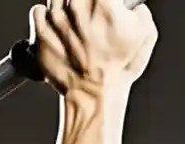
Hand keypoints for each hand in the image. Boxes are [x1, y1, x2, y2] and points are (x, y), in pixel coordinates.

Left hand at [29, 0, 157, 95]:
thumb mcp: (146, 36)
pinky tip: (59, 28)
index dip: (107, 1)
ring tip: (77, 24)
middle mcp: (78, 6)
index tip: (108, 5)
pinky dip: (47, 17)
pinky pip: (38, 11)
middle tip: (93, 15)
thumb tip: (135, 7)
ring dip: (66, 5)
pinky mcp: (42, 30)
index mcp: (105, 3)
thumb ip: (140, 12)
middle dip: (87, 2)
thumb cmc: (119, 68)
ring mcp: (57, 17)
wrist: (95, 93)